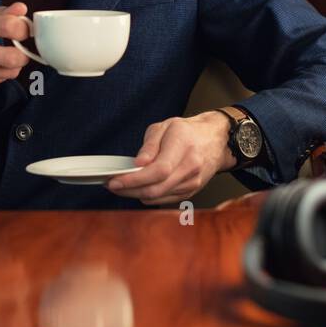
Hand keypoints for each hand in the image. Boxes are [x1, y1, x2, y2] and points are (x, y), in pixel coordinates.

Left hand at [106, 112, 233, 205]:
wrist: (215, 140)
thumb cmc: (187, 131)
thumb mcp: (165, 127)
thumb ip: (149, 146)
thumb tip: (137, 165)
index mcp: (183, 146)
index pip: (158, 171)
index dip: (133, 180)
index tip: (114, 181)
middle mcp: (190, 168)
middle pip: (156, 189)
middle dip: (129, 190)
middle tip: (111, 185)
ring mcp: (192, 183)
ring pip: (158, 197)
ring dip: (136, 194)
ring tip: (121, 186)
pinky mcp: (190, 192)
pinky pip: (164, 200)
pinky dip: (148, 196)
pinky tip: (137, 188)